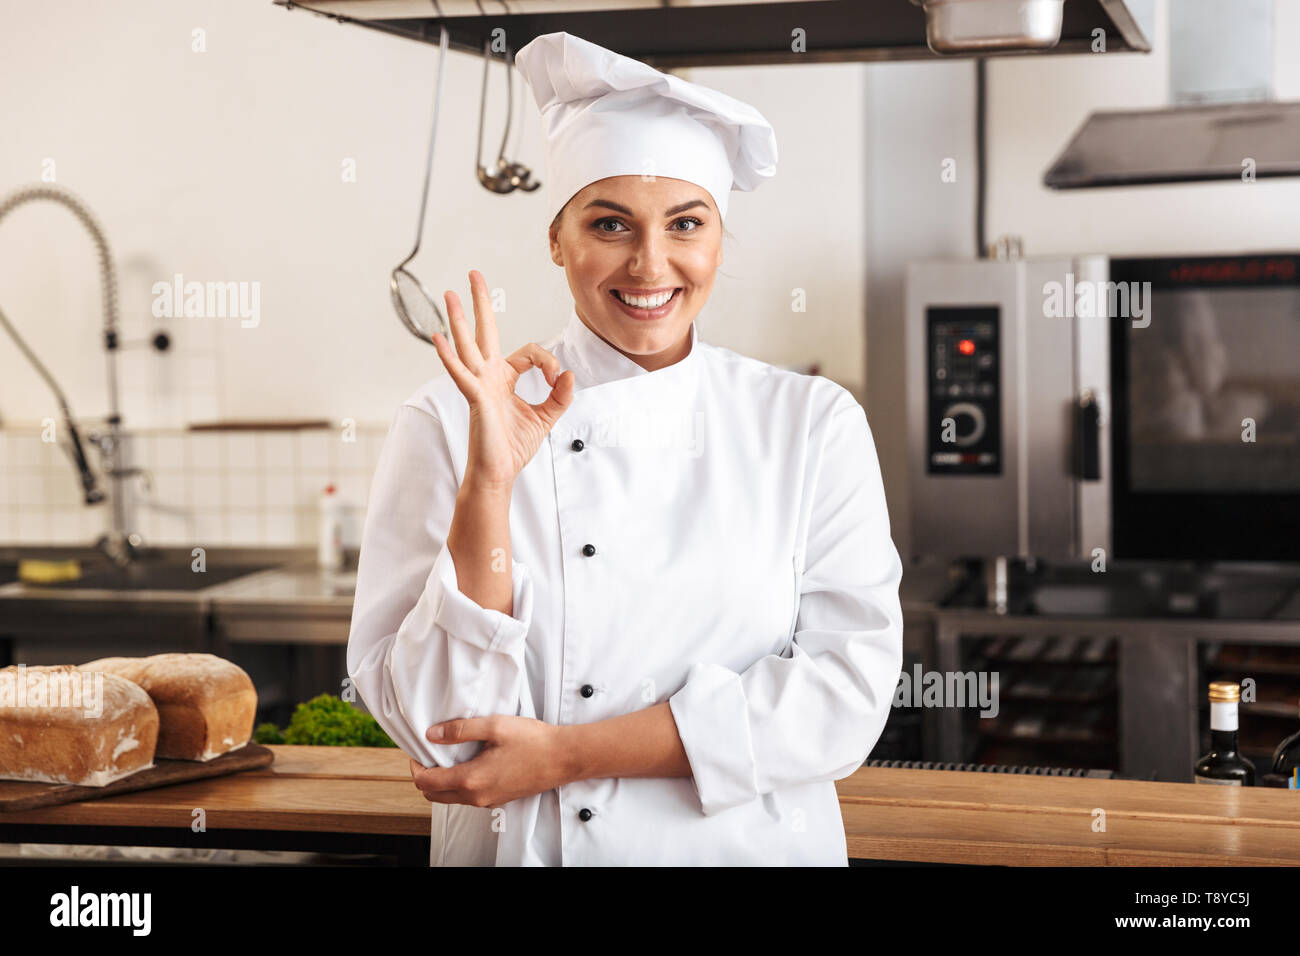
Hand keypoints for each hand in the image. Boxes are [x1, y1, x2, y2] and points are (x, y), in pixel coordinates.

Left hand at [409, 715, 575, 808]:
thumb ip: (459, 730)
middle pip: (434, 796)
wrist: (563, 758)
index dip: (415, 767)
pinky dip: (460, 784)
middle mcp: (476, 796)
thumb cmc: (533, 741)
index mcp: (471, 780)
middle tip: (429, 754)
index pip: (426, 782)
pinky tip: (470, 762)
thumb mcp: (494, 726)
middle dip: (425, 776)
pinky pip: (469, 797)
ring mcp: (488, 801)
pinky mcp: (498, 799)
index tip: (418, 750)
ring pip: (451, 798)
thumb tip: (432, 734)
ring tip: (449, 755)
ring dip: (442, 781)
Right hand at [433, 270, 574, 490]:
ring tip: (450, 293)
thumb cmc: (514, 446)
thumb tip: (570, 375)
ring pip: (468, 345)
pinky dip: (449, 357)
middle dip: (480, 303)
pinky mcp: (475, 398)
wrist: (499, 472)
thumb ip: (560, 396)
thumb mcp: (546, 417)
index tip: (557, 381)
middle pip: (484, 331)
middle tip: (473, 274)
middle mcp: (488, 376)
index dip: (548, 362)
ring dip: (459, 319)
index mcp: (503, 378)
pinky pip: (461, 373)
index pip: (528, 352)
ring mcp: (478, 385)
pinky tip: (439, 338)